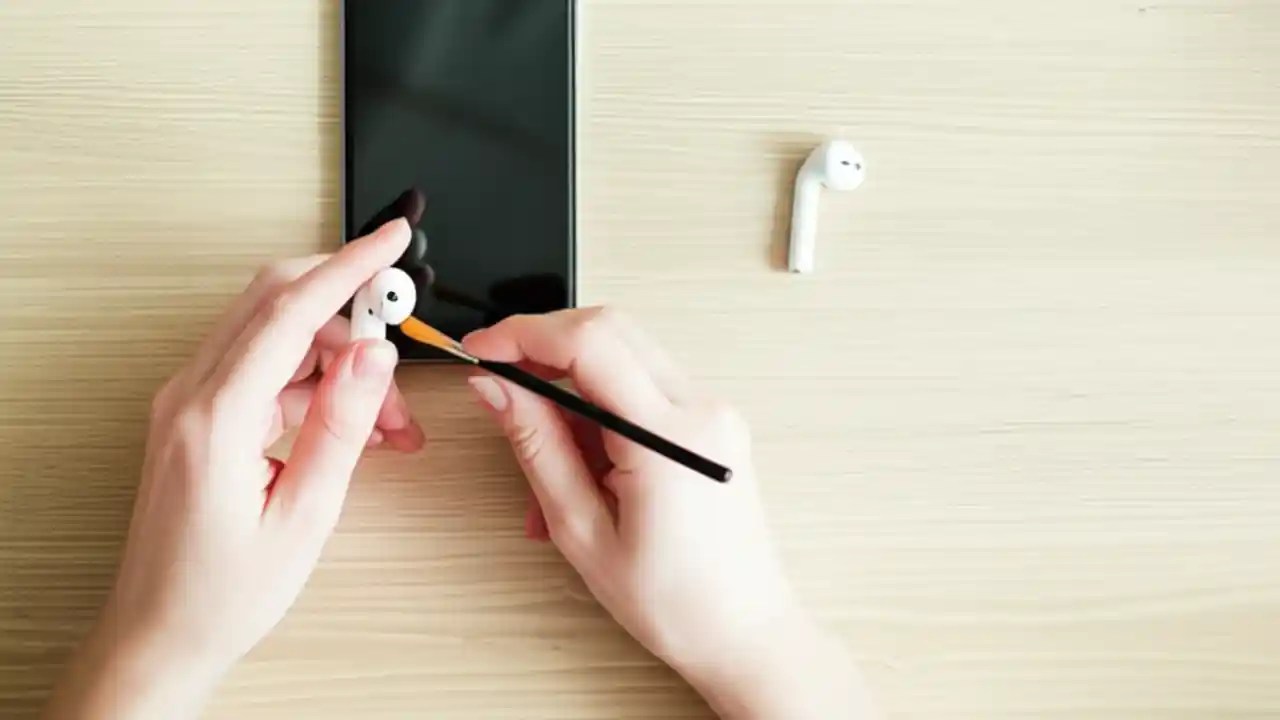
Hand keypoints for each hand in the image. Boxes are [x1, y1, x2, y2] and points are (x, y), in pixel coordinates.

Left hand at [45, 220, 419, 719]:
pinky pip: (266, 371)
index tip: (391, 239)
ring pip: (279, 338)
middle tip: (403, 342)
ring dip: (340, 360)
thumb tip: (372, 356)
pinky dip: (316, 384)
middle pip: (278, 305)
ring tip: (388, 420)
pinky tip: (355, 426)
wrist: (159, 635)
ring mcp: (190, 403)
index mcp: (214, 417)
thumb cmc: (221, 592)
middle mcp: (191, 396)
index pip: (289, 309)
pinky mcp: (199, 417)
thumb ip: (340, 425)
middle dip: (352, 314)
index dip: (348, 266)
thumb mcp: (304, 514)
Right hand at [464, 309, 877, 718]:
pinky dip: (601, 408)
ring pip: (624, 355)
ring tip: (548, 460)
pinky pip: (645, 386)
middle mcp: (701, 411)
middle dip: (544, 347)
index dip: (523, 334)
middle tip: (500, 386)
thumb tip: (496, 387)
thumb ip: (537, 446)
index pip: (589, 343)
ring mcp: (713, 413)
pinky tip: (583, 465)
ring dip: (572, 387)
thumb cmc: (676, 602)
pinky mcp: (713, 423)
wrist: (743, 630)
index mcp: (670, 439)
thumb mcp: (583, 530)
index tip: (481, 350)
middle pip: (610, 329)